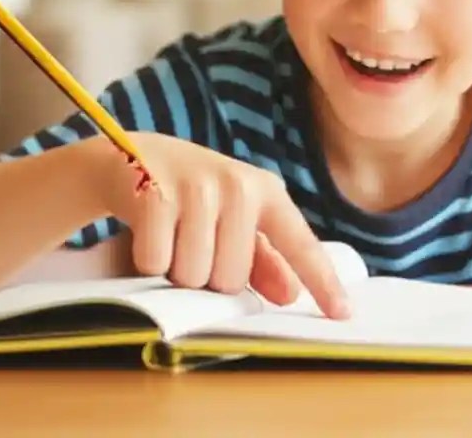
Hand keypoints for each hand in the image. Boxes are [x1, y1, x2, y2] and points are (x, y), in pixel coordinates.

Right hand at [93, 132, 349, 318]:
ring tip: (171, 237)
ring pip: (193, 277)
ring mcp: (196, 188)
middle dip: (208, 277)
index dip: (322, 282)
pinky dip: (145, 261)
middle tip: (193, 244)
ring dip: (175, 271)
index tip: (343, 314)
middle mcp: (238, 185)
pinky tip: (147, 232)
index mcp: (266, 192)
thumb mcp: (235, 218)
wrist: (128, 157)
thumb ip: (263, 258)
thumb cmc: (192, 196)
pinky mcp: (153, 195)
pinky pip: (156, 264)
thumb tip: (290, 294)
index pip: (300, 244)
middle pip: (231, 279)